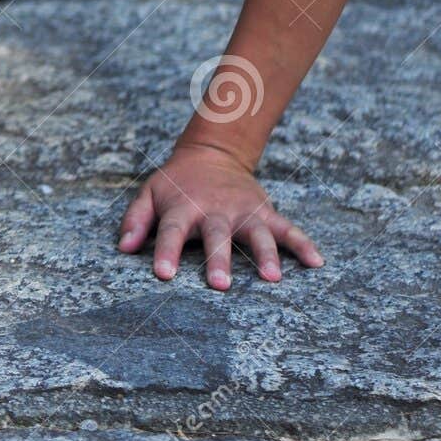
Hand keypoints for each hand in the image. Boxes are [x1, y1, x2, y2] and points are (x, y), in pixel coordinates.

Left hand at [116, 143, 322, 289]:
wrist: (211, 154)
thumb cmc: (176, 184)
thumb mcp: (149, 194)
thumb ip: (136, 220)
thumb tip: (123, 248)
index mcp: (183, 208)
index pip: (172, 231)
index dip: (167, 252)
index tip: (164, 275)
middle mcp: (215, 210)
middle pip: (217, 236)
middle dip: (219, 260)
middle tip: (220, 285)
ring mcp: (244, 211)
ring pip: (256, 233)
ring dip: (265, 254)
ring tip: (273, 278)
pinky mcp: (265, 212)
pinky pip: (287, 229)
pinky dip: (303, 243)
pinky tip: (317, 261)